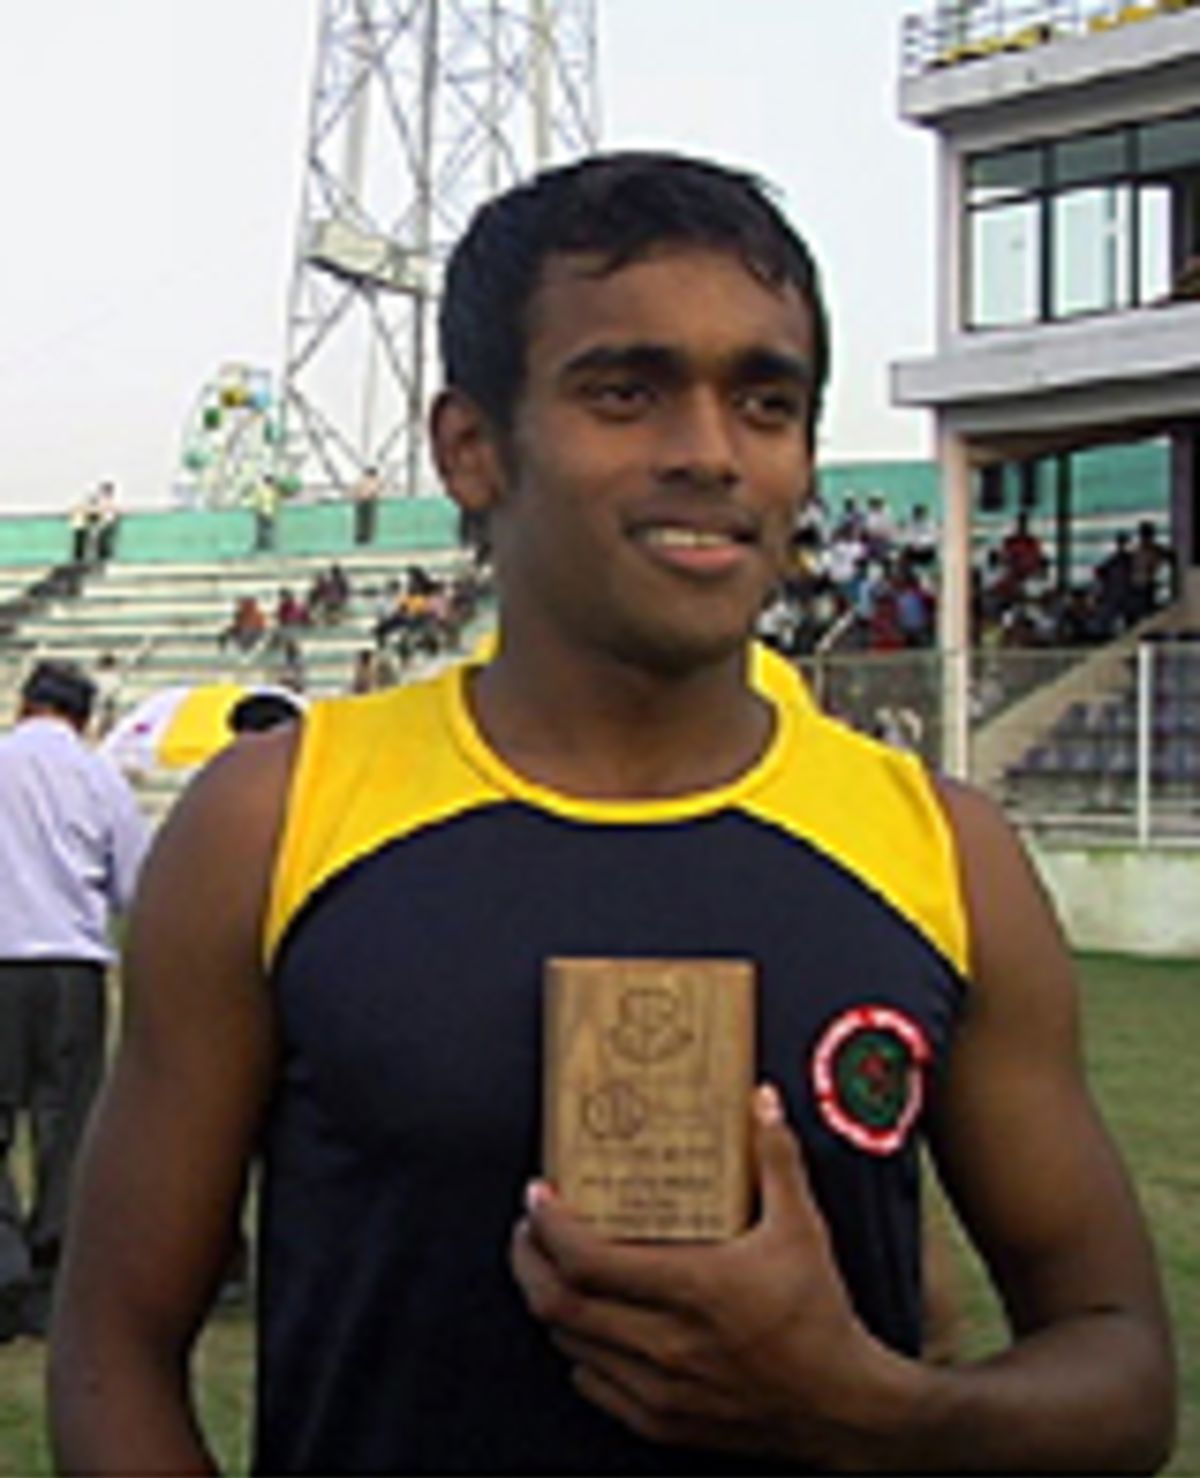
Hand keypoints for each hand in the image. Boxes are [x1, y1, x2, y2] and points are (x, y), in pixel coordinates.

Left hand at [510, 1084, 914, 1464]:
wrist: (844, 1408)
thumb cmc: (821, 1319)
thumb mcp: (802, 1227)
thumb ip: (776, 1158)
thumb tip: (761, 1102)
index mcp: (692, 1288)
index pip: (587, 1259)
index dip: (549, 1226)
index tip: (539, 1197)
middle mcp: (665, 1343)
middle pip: (559, 1302)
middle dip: (530, 1260)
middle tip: (530, 1231)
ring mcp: (659, 1389)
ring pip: (569, 1343)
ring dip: (551, 1302)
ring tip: (552, 1268)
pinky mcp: (663, 1422)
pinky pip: (594, 1386)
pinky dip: (578, 1350)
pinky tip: (587, 1325)